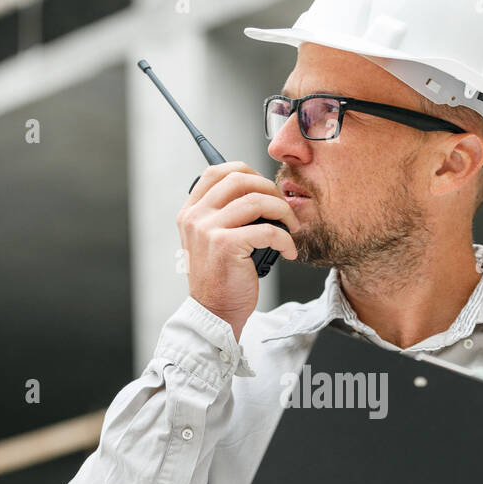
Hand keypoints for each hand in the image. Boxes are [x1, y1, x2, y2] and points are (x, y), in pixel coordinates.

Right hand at [177, 161, 299, 339]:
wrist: (215, 312)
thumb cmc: (221, 279)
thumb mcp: (212, 241)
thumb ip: (224, 215)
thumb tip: (260, 193)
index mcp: (191, 212)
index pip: (216, 171)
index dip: (246, 172)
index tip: (264, 187)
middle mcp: (196, 217)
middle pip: (239, 179)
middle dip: (269, 189)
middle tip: (284, 208)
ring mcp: (208, 230)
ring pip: (256, 200)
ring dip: (283, 211)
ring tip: (292, 227)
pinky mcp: (225, 245)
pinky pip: (267, 230)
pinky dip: (285, 238)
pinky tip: (289, 250)